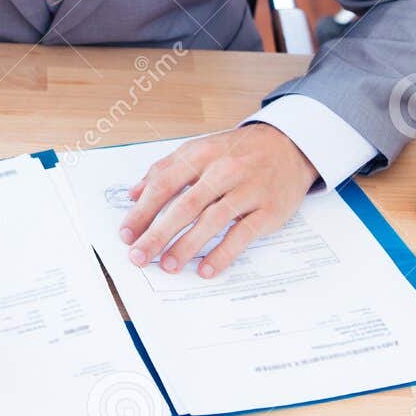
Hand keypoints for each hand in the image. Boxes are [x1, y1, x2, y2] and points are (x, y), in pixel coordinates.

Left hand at [119, 125, 318, 278]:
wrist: (289, 145)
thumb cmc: (237, 152)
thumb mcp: (200, 149)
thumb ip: (165, 170)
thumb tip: (133, 194)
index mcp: (200, 154)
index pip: (164, 183)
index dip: (143, 211)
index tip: (126, 234)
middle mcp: (223, 170)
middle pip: (185, 206)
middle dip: (158, 234)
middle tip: (140, 257)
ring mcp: (248, 190)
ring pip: (212, 220)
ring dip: (187, 246)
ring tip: (168, 266)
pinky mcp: (269, 210)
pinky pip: (242, 234)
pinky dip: (223, 254)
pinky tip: (206, 269)